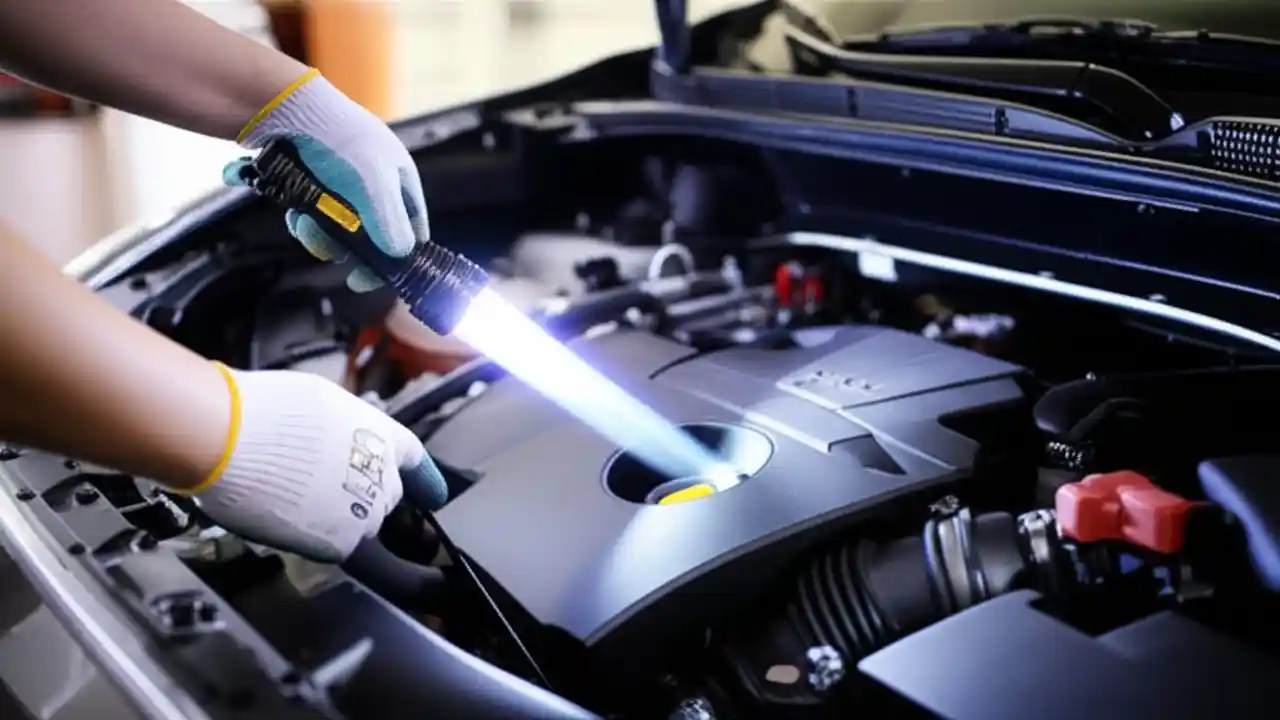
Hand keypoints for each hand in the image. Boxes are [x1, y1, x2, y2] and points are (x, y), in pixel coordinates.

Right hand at [194, 366, 441, 562]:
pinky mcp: (340, 542)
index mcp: (384, 435)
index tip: (434, 496)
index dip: (424, 481)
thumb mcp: (322, 405)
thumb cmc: (266, 411)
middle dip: (361, 496)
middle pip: (386, 497)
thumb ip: (342, 431)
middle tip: (316, 488)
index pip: (415, 462)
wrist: (232, 438)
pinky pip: (344, 551)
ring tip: (292, 501)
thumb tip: (334, 444)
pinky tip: (303, 533)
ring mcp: (366, 512)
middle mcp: (385, 475)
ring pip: (362, 525)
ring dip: (339, 520)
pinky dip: (324, 542)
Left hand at [223, 70, 428, 291]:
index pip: (412, 227)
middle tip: (330, 249)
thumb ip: (390, 223)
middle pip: (370, 234)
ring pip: (338, 228)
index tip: (373, 276)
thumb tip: (401, 255)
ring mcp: (342, 183)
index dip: (398, 254)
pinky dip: (303, 220)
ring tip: (303, 222)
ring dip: (319, 234)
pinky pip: (314, 215)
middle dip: (347, 246)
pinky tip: (293, 212)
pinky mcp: (313, 183)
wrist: (285, 108)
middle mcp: (375, 182)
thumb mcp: (374, 185)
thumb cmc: (338, 140)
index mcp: (400, 178)